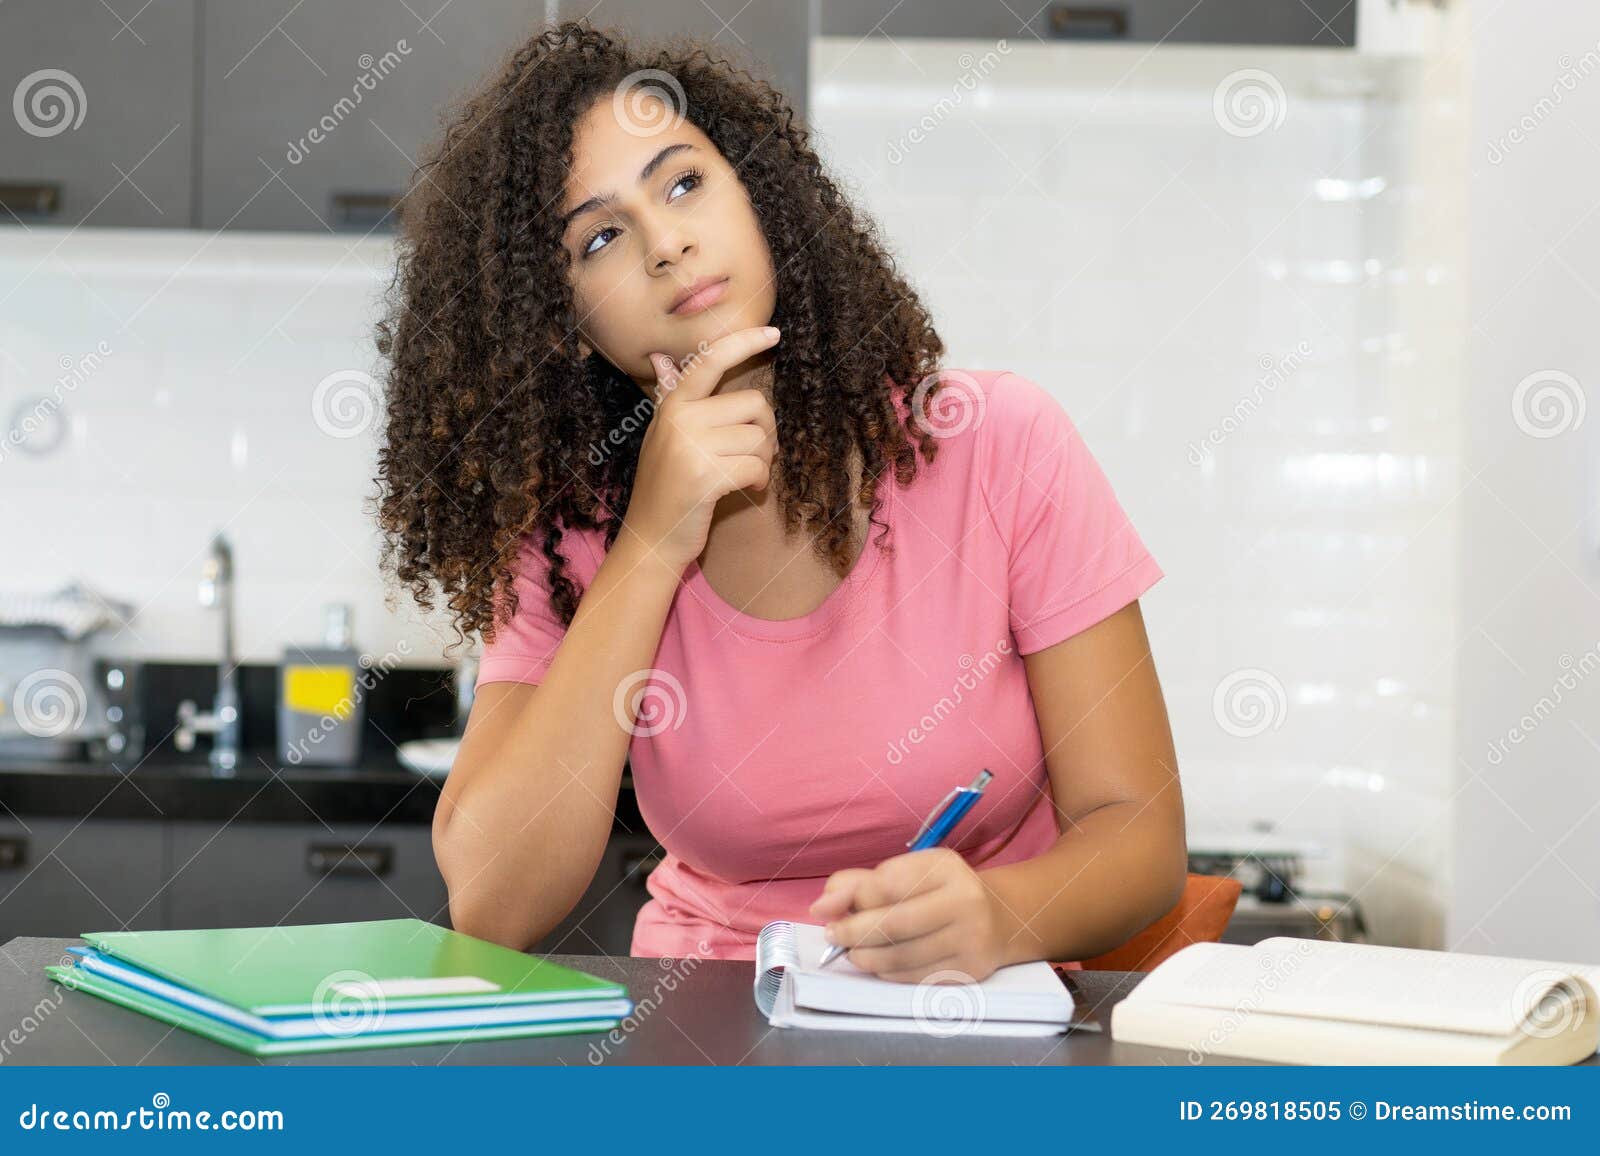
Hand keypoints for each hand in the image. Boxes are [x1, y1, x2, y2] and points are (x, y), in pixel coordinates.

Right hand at [622, 326, 780, 572]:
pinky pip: (756, 467)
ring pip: (759, 440)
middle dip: (767, 432)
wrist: (651, 540)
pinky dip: (760, 481)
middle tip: (757, 453)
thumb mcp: (662, 438)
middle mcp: (679, 419)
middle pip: (754, 406)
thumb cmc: (665, 489)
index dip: (744, 342)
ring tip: (745, 475)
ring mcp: (690, 447)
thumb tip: (661, 361)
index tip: (773, 332)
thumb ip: (669, 400)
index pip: (710, 360)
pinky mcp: (704, 477)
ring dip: (764, 462)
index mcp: (673, 405)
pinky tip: (748, 490)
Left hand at [807, 847, 1010, 983]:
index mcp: (944, 866)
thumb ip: (858, 884)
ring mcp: (970, 938)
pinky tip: (879, 963)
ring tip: (853, 951)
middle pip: (893, 923)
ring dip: (865, 957)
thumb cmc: (939, 891)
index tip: (827, 911)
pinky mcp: (969, 970)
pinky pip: (914, 976)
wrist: (999, 918)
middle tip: (833, 936)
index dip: (849, 900)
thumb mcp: (905, 873)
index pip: (885, 884)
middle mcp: (963, 900)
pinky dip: (886, 972)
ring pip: (901, 955)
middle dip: (852, 933)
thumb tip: (821, 907)